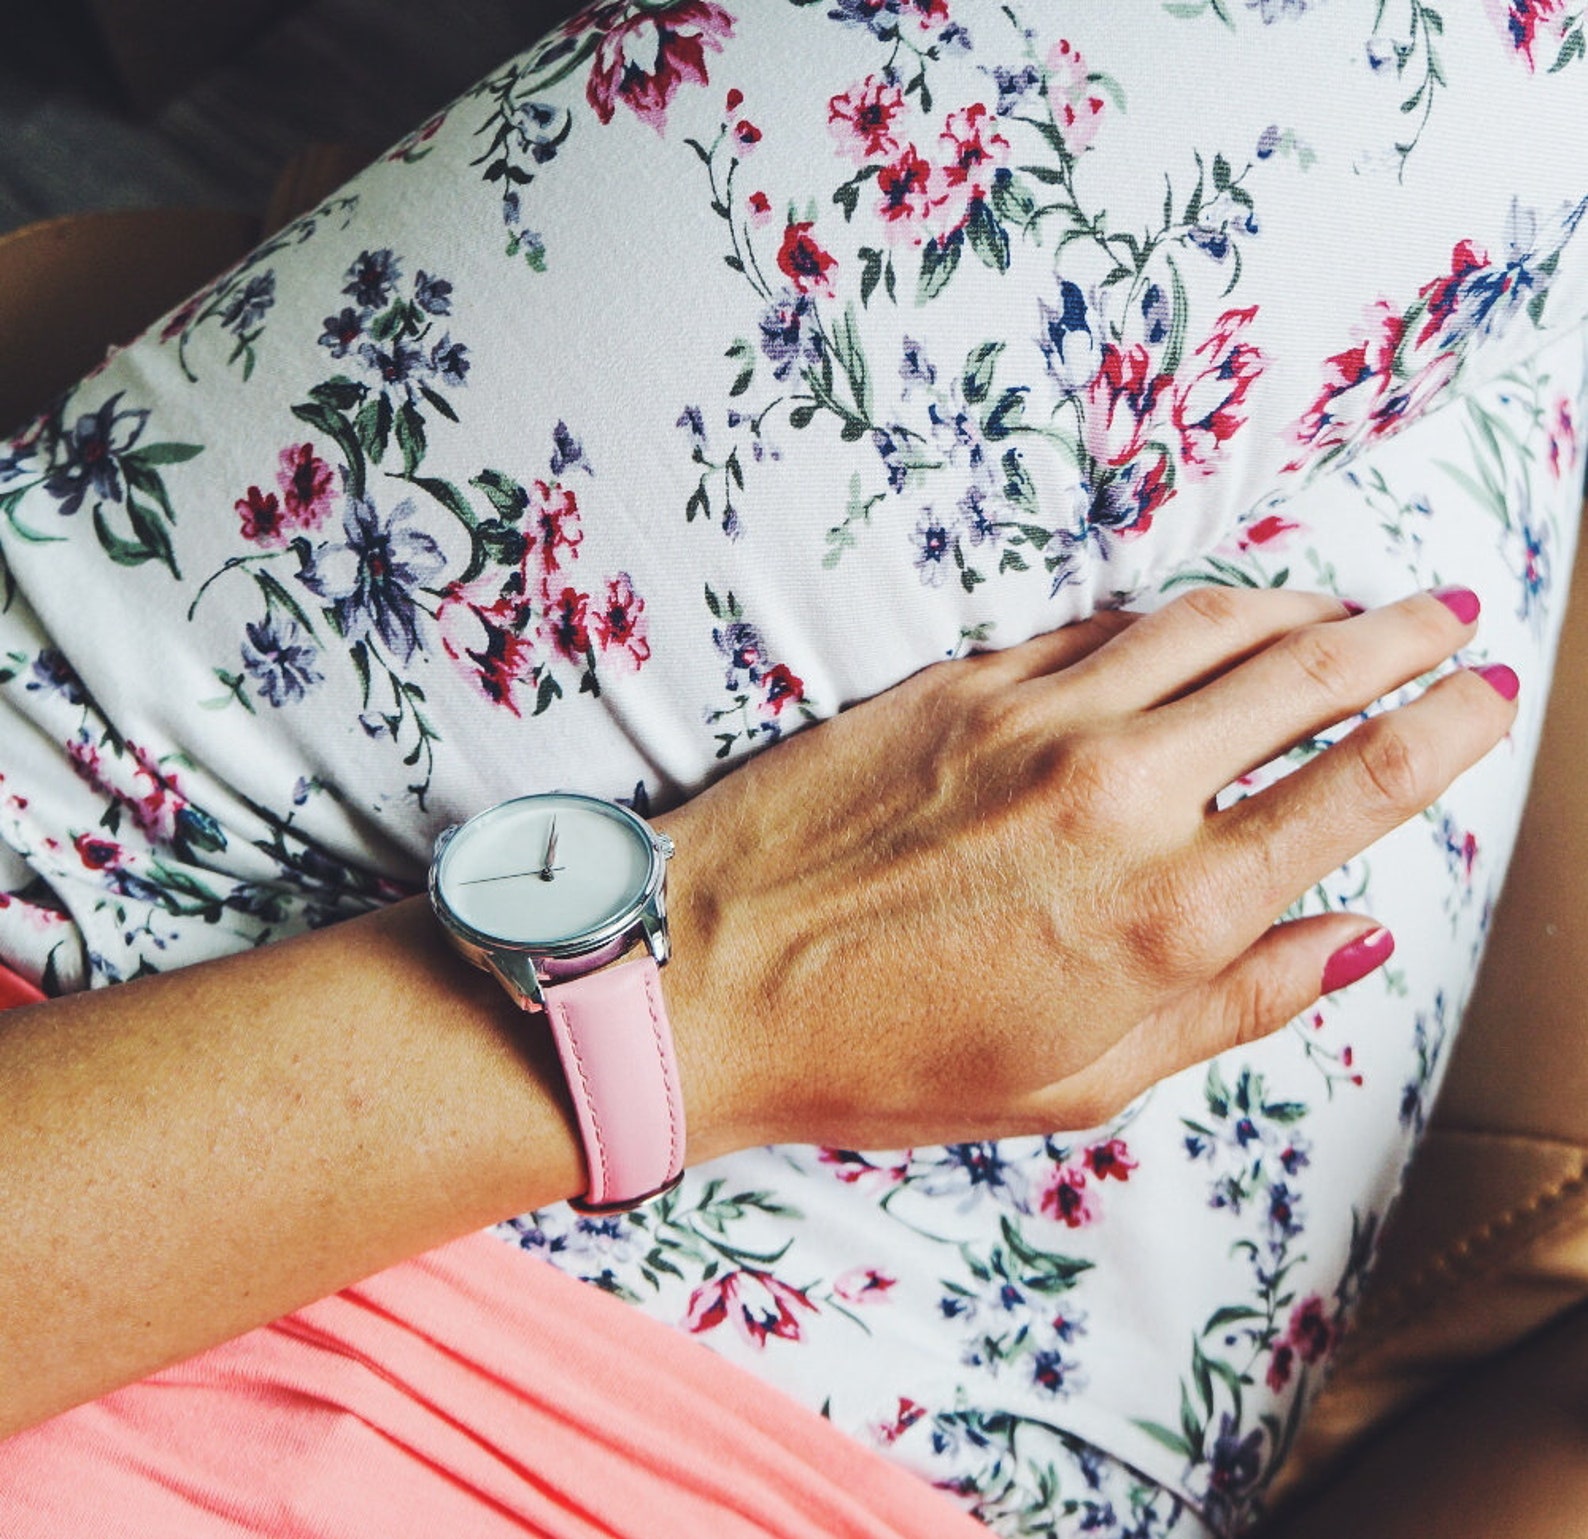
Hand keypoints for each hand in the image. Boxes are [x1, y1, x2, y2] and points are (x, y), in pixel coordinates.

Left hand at [657, 586, 1516, 1158]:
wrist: (703, 976)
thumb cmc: (882, 1056)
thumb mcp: (1077, 1081)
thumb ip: (1227, 1005)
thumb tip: (1344, 941)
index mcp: (1169, 916)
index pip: (1356, 789)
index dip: (1444, 730)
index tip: (1485, 693)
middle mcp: (1122, 794)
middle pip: (1306, 673)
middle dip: (1400, 633)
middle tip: (1447, 614)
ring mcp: (1037, 719)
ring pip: (1210, 624)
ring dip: (1295, 605)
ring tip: (1340, 606)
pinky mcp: (961, 681)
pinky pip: (1098, 628)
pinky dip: (1167, 621)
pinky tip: (1187, 630)